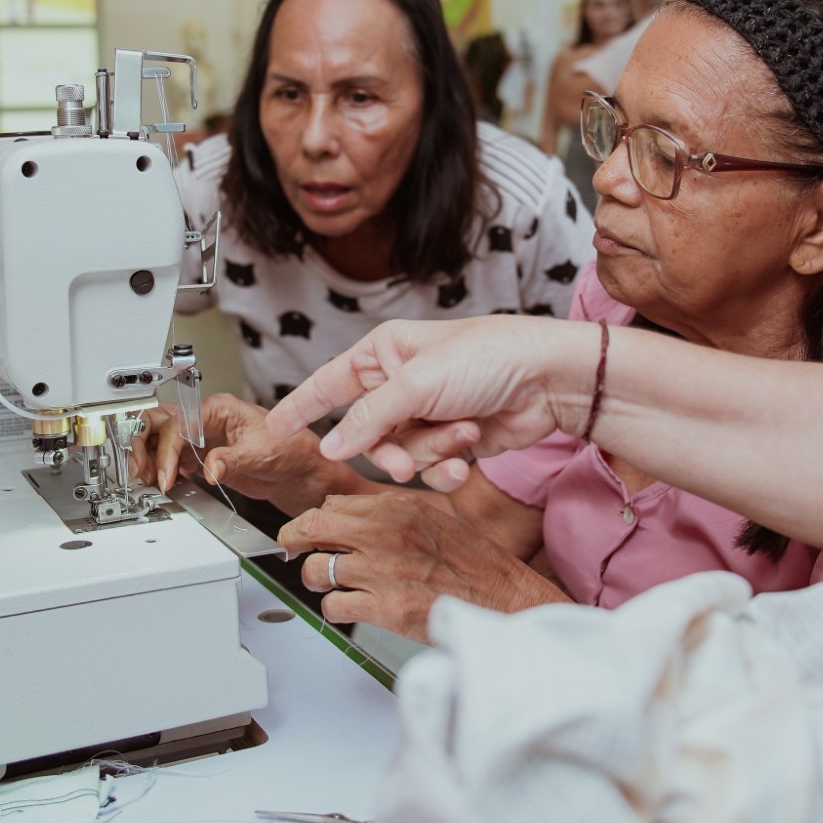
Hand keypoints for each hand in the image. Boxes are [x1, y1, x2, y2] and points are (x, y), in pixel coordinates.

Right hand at [131, 392, 363, 514]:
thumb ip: (232, 460)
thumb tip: (209, 467)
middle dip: (144, 444)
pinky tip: (161, 483)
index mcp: (218, 409)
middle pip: (159, 423)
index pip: (179, 424)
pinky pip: (170, 460)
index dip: (168, 450)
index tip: (167, 474)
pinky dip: (160, 470)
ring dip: (148, 457)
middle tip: (142, 471)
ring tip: (146, 478)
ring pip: (159, 440)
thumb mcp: (263, 454)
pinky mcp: (201, 459)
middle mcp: (205, 421)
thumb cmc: (292, 450)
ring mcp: (201, 440)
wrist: (302, 472)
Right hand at [266, 316, 599, 491]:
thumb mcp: (418, 383)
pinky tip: (469, 458)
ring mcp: (428, 414)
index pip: (329, 383)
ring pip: (400, 456)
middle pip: (367, 434)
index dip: (301, 406)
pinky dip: (448, 468)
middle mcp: (403, 383)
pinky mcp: (454, 440)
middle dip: (390, 450)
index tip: (273, 427)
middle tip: (406, 457)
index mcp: (385, 354)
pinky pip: (431, 469)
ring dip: (430, 454)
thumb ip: (368, 418)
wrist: (549, 381)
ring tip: (460, 437)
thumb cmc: (490, 357)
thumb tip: (332, 446)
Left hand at [277, 491, 568, 641]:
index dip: (318, 519)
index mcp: (399, 507)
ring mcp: (381, 569)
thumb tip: (352, 521)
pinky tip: (351, 609)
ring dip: (316, 580)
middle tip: (292, 550)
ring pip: (315, 568)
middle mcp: (385, 532)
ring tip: (328, 586)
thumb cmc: (476, 567)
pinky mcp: (383, 607)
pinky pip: (334, 606)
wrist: (504, 601)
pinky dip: (336, 610)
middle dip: (294, 539)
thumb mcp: (435, 522)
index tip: (312, 530)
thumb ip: (393, 518)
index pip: (335, 502)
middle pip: (312, 525)